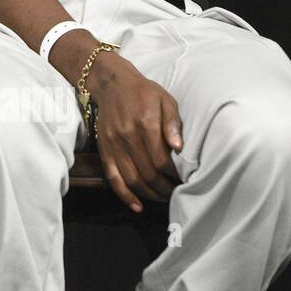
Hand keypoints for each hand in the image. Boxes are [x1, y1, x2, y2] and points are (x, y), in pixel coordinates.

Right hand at [85, 52, 183, 212]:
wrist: (111, 84)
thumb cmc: (144, 92)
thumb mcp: (165, 100)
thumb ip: (173, 123)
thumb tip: (179, 147)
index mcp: (145, 124)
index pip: (162, 160)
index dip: (175, 175)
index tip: (185, 180)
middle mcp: (127, 137)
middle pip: (148, 173)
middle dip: (165, 188)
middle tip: (178, 192)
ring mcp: (113, 145)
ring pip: (132, 179)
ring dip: (150, 194)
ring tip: (164, 198)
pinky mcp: (104, 150)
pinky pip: (113, 178)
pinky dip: (125, 195)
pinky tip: (137, 206)